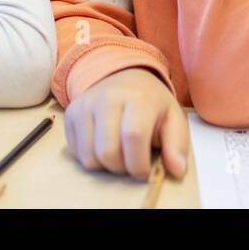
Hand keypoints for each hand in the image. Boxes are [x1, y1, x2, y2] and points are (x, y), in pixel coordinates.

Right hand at [65, 68, 188, 179]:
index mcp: (138, 98)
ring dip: (105, 166)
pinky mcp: (71, 113)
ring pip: (89, 156)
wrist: (123, 77)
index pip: (133, 136)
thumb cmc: (151, 103)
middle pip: (108, 151)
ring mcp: (86, 104)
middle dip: (121, 169)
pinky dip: (89, 157)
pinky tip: (102, 146)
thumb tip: (177, 170)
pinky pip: (75, 152)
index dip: (138, 164)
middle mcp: (108, 97)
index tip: (143, 172)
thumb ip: (177, 144)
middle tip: (130, 164)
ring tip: (117, 154)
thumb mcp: (173, 118)